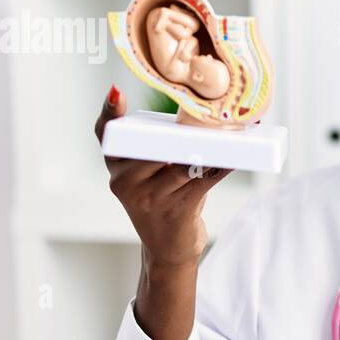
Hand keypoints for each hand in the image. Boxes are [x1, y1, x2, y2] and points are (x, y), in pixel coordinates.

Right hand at [94, 85, 232, 268]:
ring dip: (205, 149)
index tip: (116, 93)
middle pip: (151, 146)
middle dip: (175, 134)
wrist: (166, 247)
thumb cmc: (162, 198)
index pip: (105, 134)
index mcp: (116, 165)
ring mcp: (149, 197)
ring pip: (180, 164)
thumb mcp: (147, 173)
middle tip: (200, 117)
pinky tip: (234, 158)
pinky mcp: (174, 210)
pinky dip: (221, 168)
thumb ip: (154, 147)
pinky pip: (202, 181)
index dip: (109, 112)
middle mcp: (125, 181)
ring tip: (224, 136)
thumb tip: (195, 116)